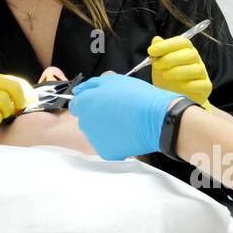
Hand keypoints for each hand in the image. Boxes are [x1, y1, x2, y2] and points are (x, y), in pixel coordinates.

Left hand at [69, 74, 184, 159]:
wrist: (156, 118)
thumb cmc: (137, 97)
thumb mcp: (113, 80)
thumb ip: (91, 85)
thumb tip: (79, 91)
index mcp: (85, 103)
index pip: (76, 105)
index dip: (89, 103)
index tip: (100, 103)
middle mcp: (85, 122)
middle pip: (86, 120)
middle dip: (97, 117)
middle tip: (116, 113)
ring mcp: (95, 139)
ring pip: (96, 134)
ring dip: (105, 130)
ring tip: (124, 124)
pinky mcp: (106, 152)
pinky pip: (107, 146)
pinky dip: (115, 143)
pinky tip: (127, 135)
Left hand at [149, 34, 212, 107]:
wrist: (171, 98)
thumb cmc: (166, 78)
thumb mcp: (158, 64)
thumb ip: (157, 52)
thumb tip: (156, 39)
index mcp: (186, 50)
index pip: (182, 42)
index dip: (167, 45)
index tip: (151, 51)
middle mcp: (196, 60)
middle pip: (190, 54)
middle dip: (171, 58)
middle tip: (157, 65)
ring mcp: (202, 74)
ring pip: (197, 69)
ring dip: (178, 71)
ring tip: (165, 76)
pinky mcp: (205, 88)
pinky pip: (202, 85)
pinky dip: (190, 85)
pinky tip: (179, 86)